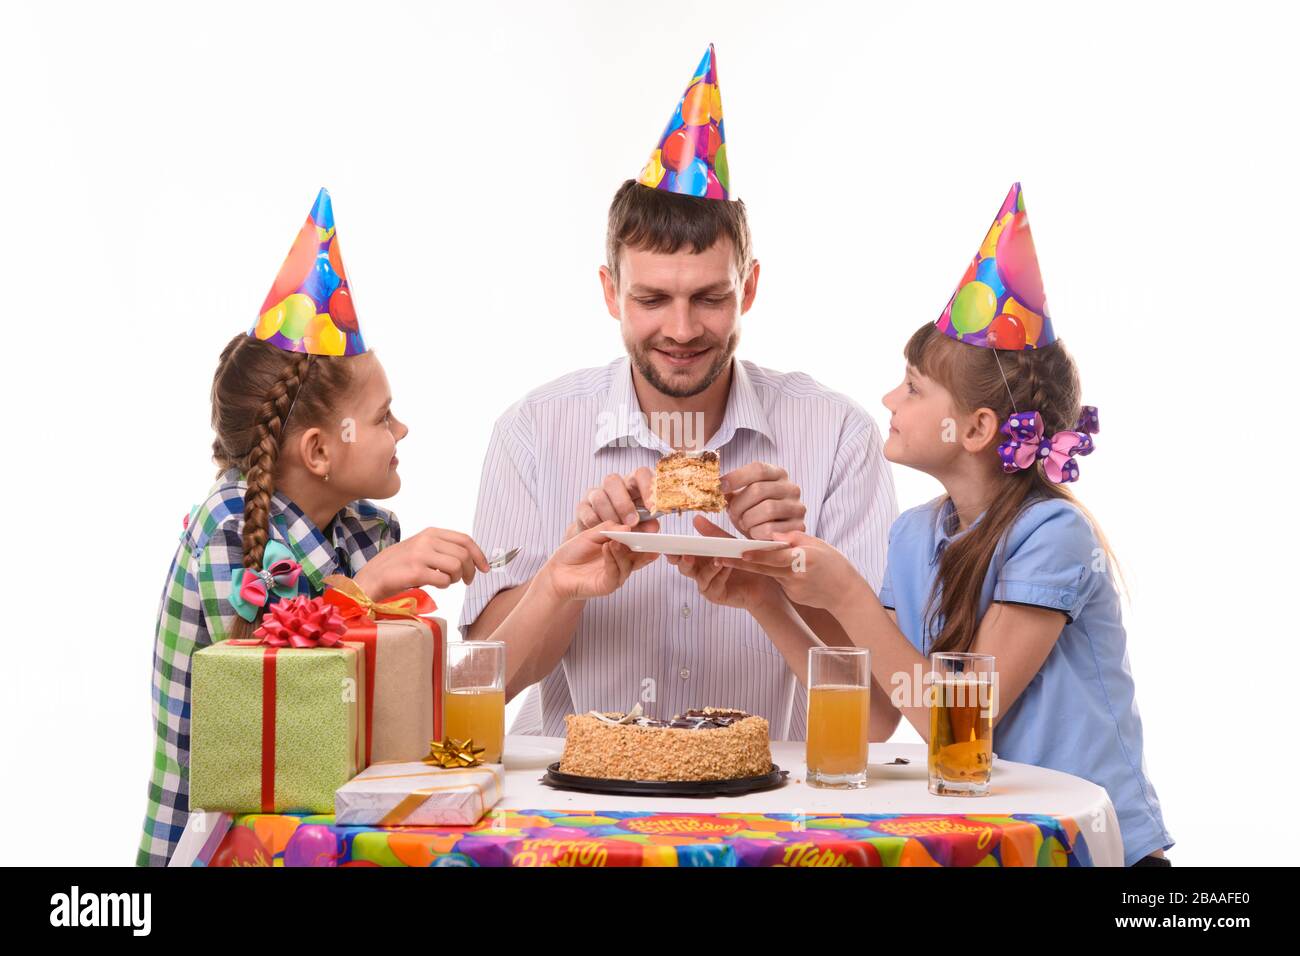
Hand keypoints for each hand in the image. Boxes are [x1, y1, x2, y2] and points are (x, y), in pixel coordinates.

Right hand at [352, 528, 489, 595]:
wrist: (372, 577)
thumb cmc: (399, 565)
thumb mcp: (421, 548)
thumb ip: (442, 549)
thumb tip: (471, 559)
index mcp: (430, 533)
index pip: (465, 540)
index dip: (479, 555)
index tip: (484, 568)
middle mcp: (426, 540)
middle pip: (464, 555)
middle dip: (470, 571)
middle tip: (466, 581)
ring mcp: (420, 555)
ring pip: (456, 566)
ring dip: (456, 578)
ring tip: (447, 582)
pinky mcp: (415, 571)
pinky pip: (443, 579)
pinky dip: (444, 585)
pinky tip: (436, 585)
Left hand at [541, 520, 661, 601]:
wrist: (558, 570)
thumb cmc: (575, 551)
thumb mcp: (591, 534)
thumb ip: (608, 528)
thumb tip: (628, 527)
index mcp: (622, 548)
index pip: (640, 542)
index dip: (647, 534)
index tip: (651, 525)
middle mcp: (623, 562)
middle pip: (640, 555)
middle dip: (643, 544)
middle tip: (644, 533)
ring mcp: (617, 574)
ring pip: (628, 564)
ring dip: (623, 551)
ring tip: (616, 540)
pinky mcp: (608, 585)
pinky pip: (615, 573)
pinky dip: (612, 560)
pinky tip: (607, 549)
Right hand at [565, 467, 655, 539]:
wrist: (602, 537)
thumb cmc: (628, 526)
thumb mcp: (642, 525)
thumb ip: (648, 526)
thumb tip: (652, 528)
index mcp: (632, 484)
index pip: (640, 474)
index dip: (648, 487)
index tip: (653, 508)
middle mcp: (613, 485)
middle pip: (613, 481)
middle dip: (624, 503)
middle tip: (632, 523)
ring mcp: (595, 494)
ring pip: (599, 497)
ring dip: (610, 515)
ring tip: (618, 531)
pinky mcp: (583, 508)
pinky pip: (587, 513)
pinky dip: (597, 525)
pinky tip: (604, 534)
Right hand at [666, 516, 783, 611]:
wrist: (761, 580)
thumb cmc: (742, 560)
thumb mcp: (728, 542)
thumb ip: (712, 533)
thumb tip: (695, 518)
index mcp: (698, 558)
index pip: (680, 555)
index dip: (673, 551)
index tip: (668, 545)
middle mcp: (699, 572)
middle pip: (684, 568)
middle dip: (683, 561)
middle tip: (687, 556)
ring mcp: (706, 585)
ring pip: (700, 577)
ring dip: (709, 568)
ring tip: (717, 559)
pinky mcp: (716, 595)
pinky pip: (714, 585)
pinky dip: (721, 575)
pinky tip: (728, 567)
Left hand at [716, 530, 865, 613]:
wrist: (846, 593)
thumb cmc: (833, 564)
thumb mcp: (817, 545)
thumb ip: (794, 538)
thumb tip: (771, 533)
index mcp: (804, 558)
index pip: (775, 555)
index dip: (757, 555)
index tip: (739, 552)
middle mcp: (796, 574)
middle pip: (763, 567)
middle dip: (739, 562)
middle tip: (718, 558)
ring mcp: (792, 587)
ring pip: (766, 573)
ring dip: (747, 567)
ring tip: (724, 560)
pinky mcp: (791, 594)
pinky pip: (776, 580)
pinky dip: (770, 573)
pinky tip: (767, 568)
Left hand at [720, 461, 806, 539]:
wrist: (772, 536)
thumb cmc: (754, 513)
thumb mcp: (743, 497)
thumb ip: (731, 490)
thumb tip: (715, 484)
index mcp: (777, 474)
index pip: (758, 469)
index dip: (736, 477)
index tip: (720, 488)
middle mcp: (791, 488)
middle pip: (759, 489)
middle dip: (739, 504)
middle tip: (732, 513)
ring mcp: (797, 507)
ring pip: (767, 509)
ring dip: (748, 519)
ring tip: (744, 523)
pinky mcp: (798, 527)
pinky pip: (771, 529)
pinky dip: (756, 532)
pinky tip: (754, 533)